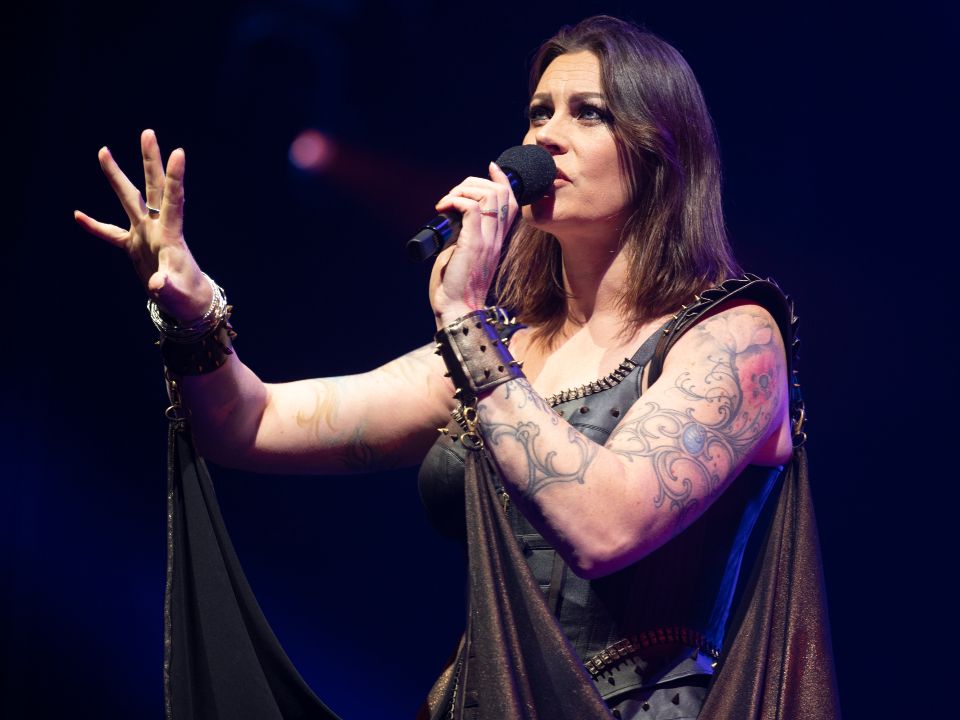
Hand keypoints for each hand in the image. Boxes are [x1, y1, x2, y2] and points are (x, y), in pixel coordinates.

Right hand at [74, 129, 210, 321]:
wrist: (188, 305)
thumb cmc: (187, 299)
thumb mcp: (177, 294)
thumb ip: (167, 288)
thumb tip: (156, 284)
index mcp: (171, 235)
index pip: (174, 200)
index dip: (175, 177)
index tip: (178, 152)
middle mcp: (158, 228)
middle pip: (153, 189)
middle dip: (150, 162)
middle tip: (148, 133)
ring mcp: (145, 235)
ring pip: (130, 200)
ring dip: (117, 177)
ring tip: (103, 151)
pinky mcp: (135, 247)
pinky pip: (111, 233)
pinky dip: (95, 226)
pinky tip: (78, 215)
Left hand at [429, 162, 516, 325]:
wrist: (456, 309)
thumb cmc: (454, 287)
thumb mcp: (462, 254)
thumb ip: (462, 235)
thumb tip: (450, 218)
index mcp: (496, 240)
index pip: (511, 202)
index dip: (502, 180)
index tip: (491, 168)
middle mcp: (496, 237)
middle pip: (501, 192)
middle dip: (474, 182)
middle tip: (452, 197)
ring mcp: (487, 240)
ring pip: (489, 195)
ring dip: (463, 190)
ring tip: (446, 204)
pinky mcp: (473, 243)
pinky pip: (471, 207)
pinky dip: (455, 201)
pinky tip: (443, 209)